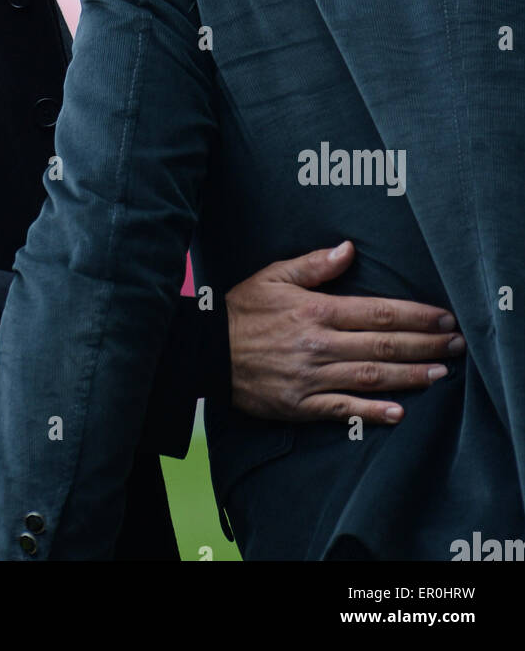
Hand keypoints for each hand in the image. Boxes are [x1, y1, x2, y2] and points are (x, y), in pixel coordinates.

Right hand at [224, 241, 464, 424]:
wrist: (206, 352)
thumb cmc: (240, 310)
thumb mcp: (273, 276)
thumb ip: (313, 265)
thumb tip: (349, 250)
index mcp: (316, 311)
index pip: (378, 313)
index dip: (415, 315)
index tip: (443, 315)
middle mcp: (320, 345)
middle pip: (384, 345)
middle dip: (425, 344)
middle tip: (456, 343)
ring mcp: (312, 378)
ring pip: (371, 376)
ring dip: (411, 376)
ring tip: (441, 373)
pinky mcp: (302, 405)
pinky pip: (343, 409)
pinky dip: (372, 412)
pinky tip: (399, 412)